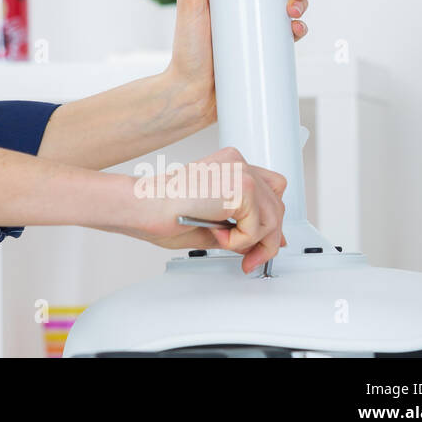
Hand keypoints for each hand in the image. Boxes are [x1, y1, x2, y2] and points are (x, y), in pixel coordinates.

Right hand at [126, 147, 287, 273]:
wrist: (144, 206)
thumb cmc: (163, 213)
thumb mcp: (212, 222)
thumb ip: (241, 228)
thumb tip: (265, 244)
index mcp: (229, 165)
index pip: (269, 188)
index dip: (270, 217)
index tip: (264, 242)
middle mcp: (238, 163)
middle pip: (277, 205)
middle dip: (266, 240)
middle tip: (249, 259)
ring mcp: (242, 171)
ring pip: (272, 219)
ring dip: (248, 241)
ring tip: (219, 238)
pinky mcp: (242, 186)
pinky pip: (258, 227)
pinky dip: (239, 241)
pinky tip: (216, 233)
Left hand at [166, 0, 310, 128]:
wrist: (194, 96)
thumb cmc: (187, 49)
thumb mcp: (191, 2)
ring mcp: (256, 22)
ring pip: (291, 1)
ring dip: (301, 0)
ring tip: (293, 12)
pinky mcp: (266, 44)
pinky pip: (292, 30)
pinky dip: (300, 26)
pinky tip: (296, 30)